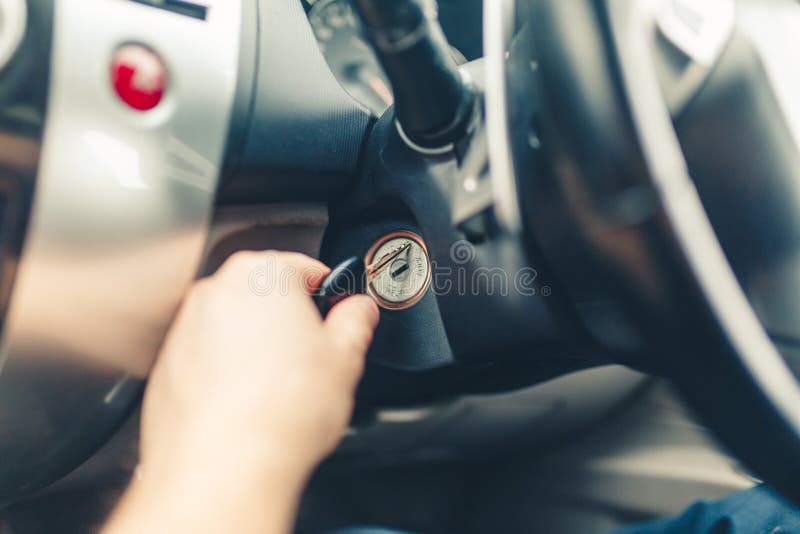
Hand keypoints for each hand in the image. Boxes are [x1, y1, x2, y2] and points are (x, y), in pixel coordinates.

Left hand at [104, 251, 379, 533]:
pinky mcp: (168, 364)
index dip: (329, 293)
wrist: (224, 466)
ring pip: (235, 326)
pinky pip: (208, 357)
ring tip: (279, 388)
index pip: (305, 267)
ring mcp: (186, 327)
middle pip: (266, 294)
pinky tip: (249, 403)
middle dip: (290, 320)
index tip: (338, 314)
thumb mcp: (345, 358)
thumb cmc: (280, 411)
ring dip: (257, 345)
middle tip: (312, 358)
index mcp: (262, 274)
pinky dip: (227, 372)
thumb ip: (356, 322)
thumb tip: (360, 311)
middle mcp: (216, 291)